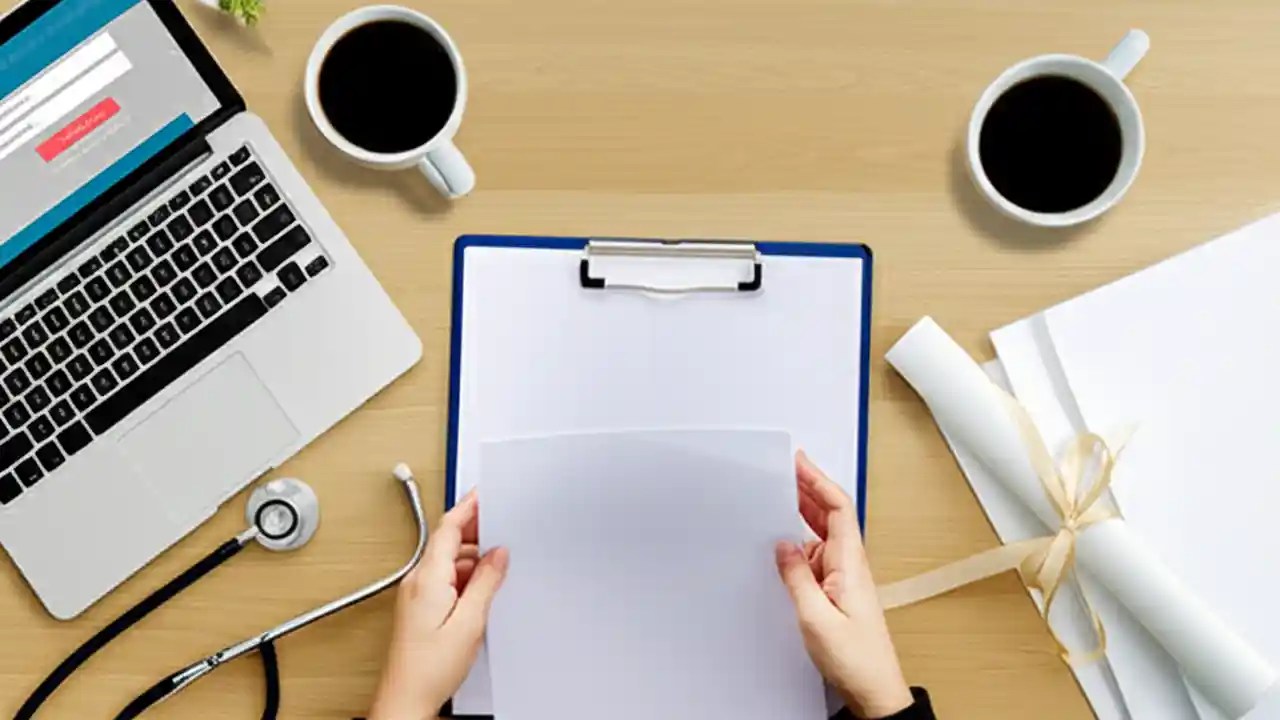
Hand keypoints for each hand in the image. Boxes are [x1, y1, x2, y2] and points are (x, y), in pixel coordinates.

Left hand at [369, 491, 508, 719]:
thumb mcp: (470, 622)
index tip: (485, 494)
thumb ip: (485, 583)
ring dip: (471, 558)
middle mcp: (417, 581)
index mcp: (428, 578)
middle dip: (475, 532)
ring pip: (447, 561)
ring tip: (497, 567)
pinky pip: (443, 579)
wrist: (406, 699)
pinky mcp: (419, 607)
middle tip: (502, 528)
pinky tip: (481, 588)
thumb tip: (498, 555)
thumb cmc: (429, 669)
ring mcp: (416, 594)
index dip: (469, 507)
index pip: (448, 528)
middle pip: (448, 541)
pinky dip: (463, 576)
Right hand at [775, 452, 912, 718]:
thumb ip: (796, 577)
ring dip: (800, 515)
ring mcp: (842, 578)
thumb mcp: (815, 617)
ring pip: (820, 535)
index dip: (818, 480)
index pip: (837, 507)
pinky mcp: (835, 592)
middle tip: (782, 470)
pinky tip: (780, 546)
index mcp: (850, 562)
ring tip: (776, 499)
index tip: (799, 462)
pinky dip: (797, 544)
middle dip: (807, 489)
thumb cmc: (856, 659)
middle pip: (829, 515)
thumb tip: (782, 545)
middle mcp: (849, 564)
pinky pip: (814, 558)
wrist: (874, 690)